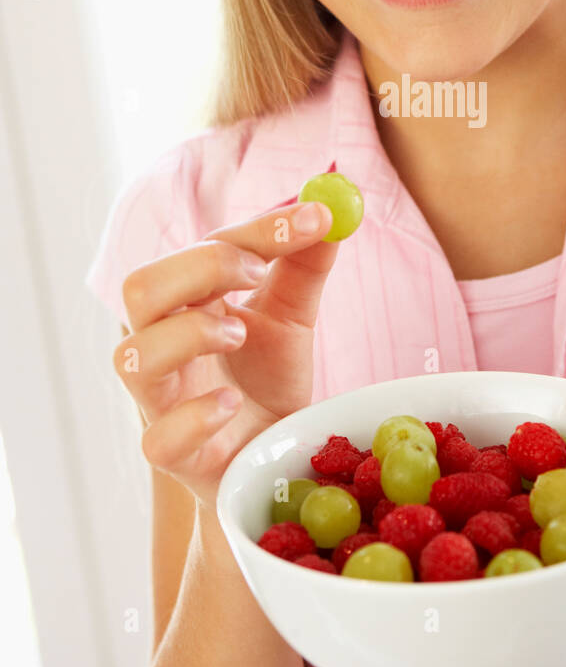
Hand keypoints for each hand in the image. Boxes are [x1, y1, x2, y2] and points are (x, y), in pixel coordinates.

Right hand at [114, 199, 338, 510]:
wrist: (275, 460)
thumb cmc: (268, 382)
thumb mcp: (292, 315)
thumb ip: (306, 264)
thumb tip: (331, 206)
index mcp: (187, 302)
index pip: (204, 248)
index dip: (257, 230)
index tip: (314, 218)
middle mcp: (162, 346)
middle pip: (140, 289)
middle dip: (199, 269)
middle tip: (256, 275)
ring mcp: (160, 402)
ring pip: (132, 357)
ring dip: (189, 333)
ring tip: (239, 336)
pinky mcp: (173, 456)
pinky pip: (160, 437)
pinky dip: (196, 414)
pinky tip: (232, 403)